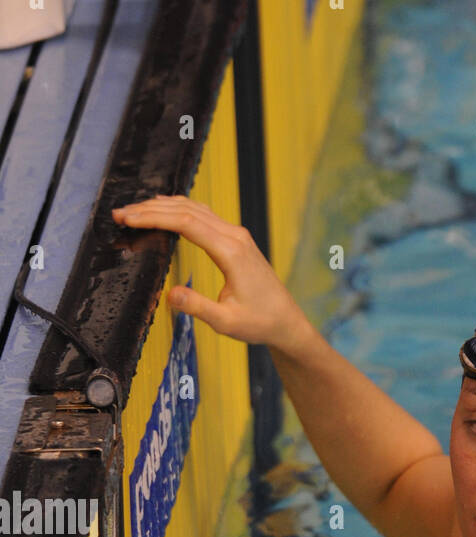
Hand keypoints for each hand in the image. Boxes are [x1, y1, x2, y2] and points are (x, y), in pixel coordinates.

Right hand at [111, 195, 311, 353]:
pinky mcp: (236, 239)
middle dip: (150, 209)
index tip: (127, 219)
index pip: (185, 222)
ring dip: (163, 206)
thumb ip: (198, 307)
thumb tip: (170, 294)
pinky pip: (203, 215)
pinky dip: (179, 210)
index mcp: (230, 252)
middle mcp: (234, 236)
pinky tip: (163, 211)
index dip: (152, 217)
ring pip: (194, 209)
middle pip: (186, 210)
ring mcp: (236, 235)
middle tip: (121, 214)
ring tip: (134, 212)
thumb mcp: (226, 323)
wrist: (286, 321)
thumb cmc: (260, 323)